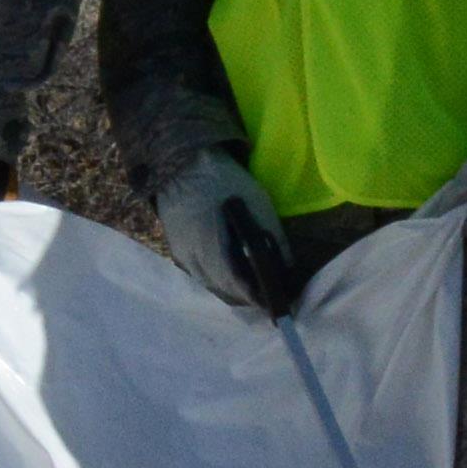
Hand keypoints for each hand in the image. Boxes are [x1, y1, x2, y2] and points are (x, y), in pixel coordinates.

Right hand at [162, 152, 299, 314]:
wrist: (180, 162)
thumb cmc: (224, 182)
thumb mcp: (258, 205)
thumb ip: (275, 241)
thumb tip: (289, 270)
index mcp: (216, 252)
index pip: (242, 290)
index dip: (263, 301)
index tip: (281, 306)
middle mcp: (195, 262)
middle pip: (226, 294)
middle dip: (249, 299)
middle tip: (270, 296)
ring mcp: (183, 258)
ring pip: (212, 287)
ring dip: (233, 291)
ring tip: (253, 286)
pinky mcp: (177, 250)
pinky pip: (200, 275)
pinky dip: (218, 279)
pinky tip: (229, 271)